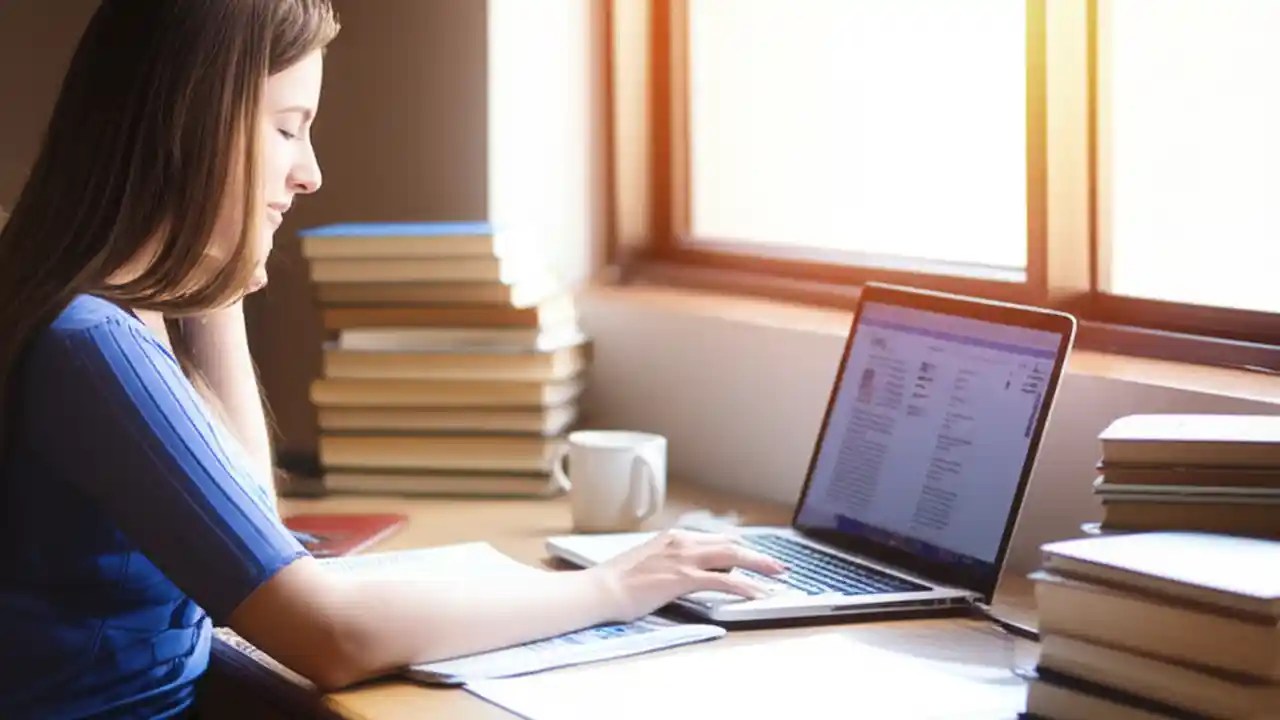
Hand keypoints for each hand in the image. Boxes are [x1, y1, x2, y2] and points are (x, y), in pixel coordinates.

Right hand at [589, 529, 786, 620]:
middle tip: (778, 565)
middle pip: (730, 544)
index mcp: (673, 537)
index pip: (716, 539)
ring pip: (732, 557)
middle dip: (757, 555)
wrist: (599, 590)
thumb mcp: (649, 564)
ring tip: (777, 576)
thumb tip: (693, 571)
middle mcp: (681, 542)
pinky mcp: (681, 577)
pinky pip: (722, 581)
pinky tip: (757, 593)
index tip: (756, 555)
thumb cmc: (618, 583)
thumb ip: (673, 562)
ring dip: (759, 566)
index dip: (741, 548)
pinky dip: (744, 586)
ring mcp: (682, 558)